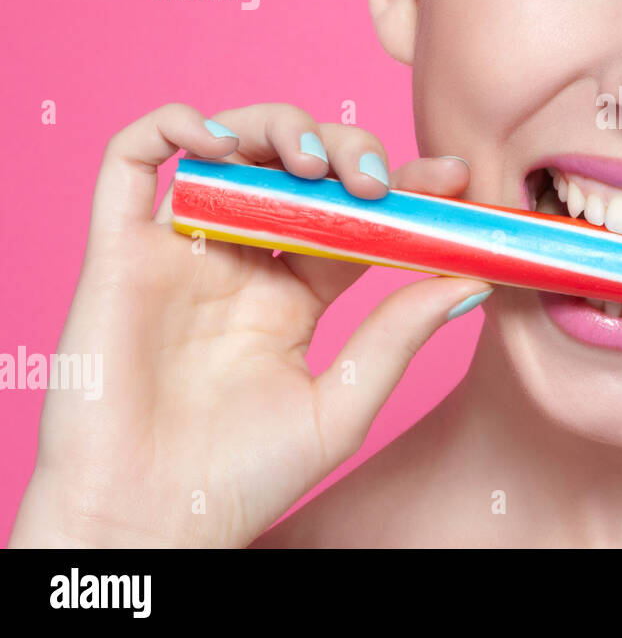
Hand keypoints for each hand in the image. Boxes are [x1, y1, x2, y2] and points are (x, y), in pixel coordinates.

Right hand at [9, 103, 490, 547]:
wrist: (152, 524)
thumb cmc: (242, 481)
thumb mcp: (342, 405)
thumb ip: (399, 336)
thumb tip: (472, 279)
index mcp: (295, 294)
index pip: (355, 214)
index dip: (403, 184)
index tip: (452, 176)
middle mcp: (241, 261)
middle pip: (296, 167)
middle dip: (345, 151)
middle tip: (374, 183)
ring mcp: (181, 250)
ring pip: (228, 145)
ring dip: (277, 128)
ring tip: (314, 165)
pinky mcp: (119, 250)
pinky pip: (130, 158)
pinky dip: (172, 125)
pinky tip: (219, 144)